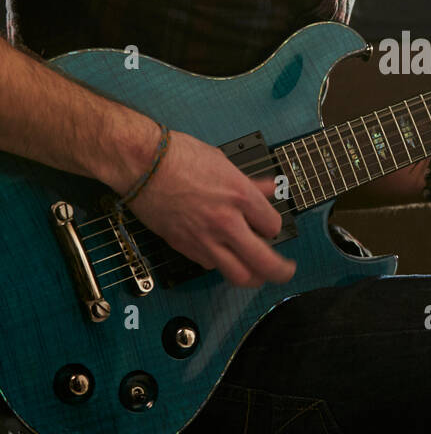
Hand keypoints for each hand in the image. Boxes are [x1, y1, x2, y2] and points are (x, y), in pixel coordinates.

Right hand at [126, 130, 297, 289]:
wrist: (142, 164)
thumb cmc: (178, 156)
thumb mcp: (223, 163)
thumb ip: (250, 183)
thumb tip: (269, 189)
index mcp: (240, 196)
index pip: (273, 226)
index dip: (274, 228)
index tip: (270, 227)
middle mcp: (226, 222)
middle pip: (264, 262)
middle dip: (280, 271)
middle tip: (286, 271)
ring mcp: (205, 238)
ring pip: (239, 275)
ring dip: (253, 277)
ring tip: (258, 274)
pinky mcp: (185, 246)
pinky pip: (211, 266)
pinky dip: (221, 264)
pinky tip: (222, 255)